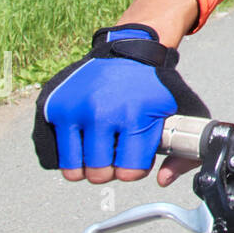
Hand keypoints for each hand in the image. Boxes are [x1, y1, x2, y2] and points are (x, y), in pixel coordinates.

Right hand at [32, 25, 208, 184]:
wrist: (128, 51)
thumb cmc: (153, 86)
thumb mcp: (178, 112)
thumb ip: (180, 153)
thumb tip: (163, 181)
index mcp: (133, 116)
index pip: (128, 172)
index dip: (134, 169)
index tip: (135, 157)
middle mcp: (100, 114)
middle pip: (99, 174)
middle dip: (110, 169)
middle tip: (116, 151)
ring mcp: (74, 110)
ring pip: (74, 170)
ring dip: (87, 165)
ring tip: (100, 147)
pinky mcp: (53, 107)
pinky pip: (55, 154)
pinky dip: (69, 153)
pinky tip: (84, 138)